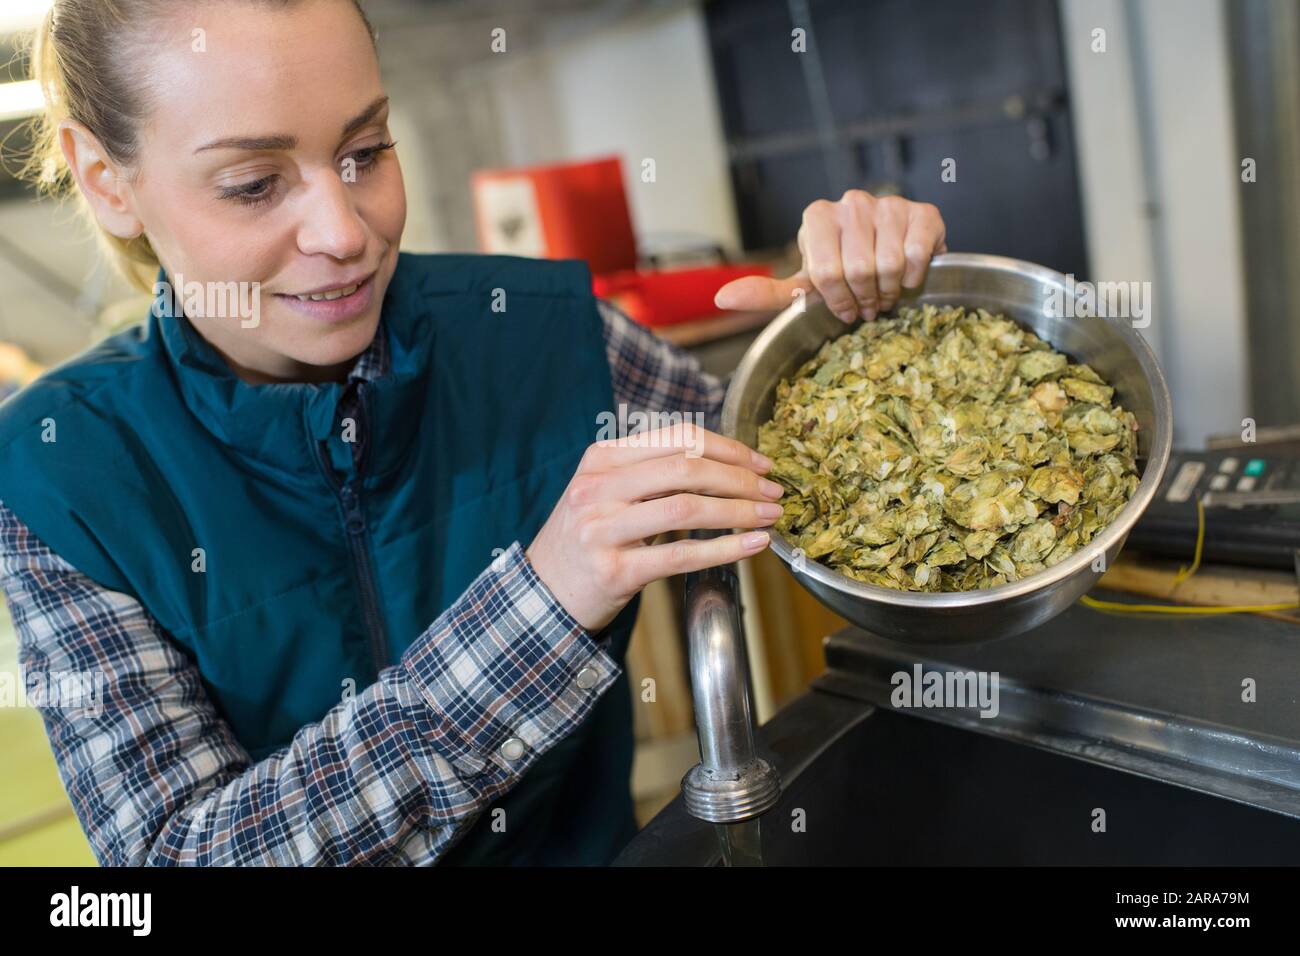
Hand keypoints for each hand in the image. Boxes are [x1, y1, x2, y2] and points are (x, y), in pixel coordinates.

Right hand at [526, 423, 782, 631]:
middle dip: (740, 478)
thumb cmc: (587, 540)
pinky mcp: (615, 571)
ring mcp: (603, 529)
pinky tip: (752, 545)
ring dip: (739, 510)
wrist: (544, 593)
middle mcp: (598, 488)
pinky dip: (725, 548)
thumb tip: (724, 463)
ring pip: (686, 507)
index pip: (677, 438)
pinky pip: (681, 555)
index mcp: (601, 459)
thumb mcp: (605, 491)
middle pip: (686, 468)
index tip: (760, 463)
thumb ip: (650, 472)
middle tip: (773, 491)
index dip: (727, 447)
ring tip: (769, 516)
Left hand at [714, 189, 946, 322]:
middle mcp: (850, 203)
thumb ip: (767, 294)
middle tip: (868, 302)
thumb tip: (721, 300)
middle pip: (858, 270)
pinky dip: (913, 276)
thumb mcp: (805, 285)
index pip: (825, 273)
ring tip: (885, 290)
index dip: (838, 301)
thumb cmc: (844, 270)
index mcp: (817, 217)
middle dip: (865, 298)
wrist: (892, 255)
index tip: (845, 308)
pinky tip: (907, 275)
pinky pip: (917, 254)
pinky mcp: (922, 212)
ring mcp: (888, 204)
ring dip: (888, 290)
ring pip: (888, 264)